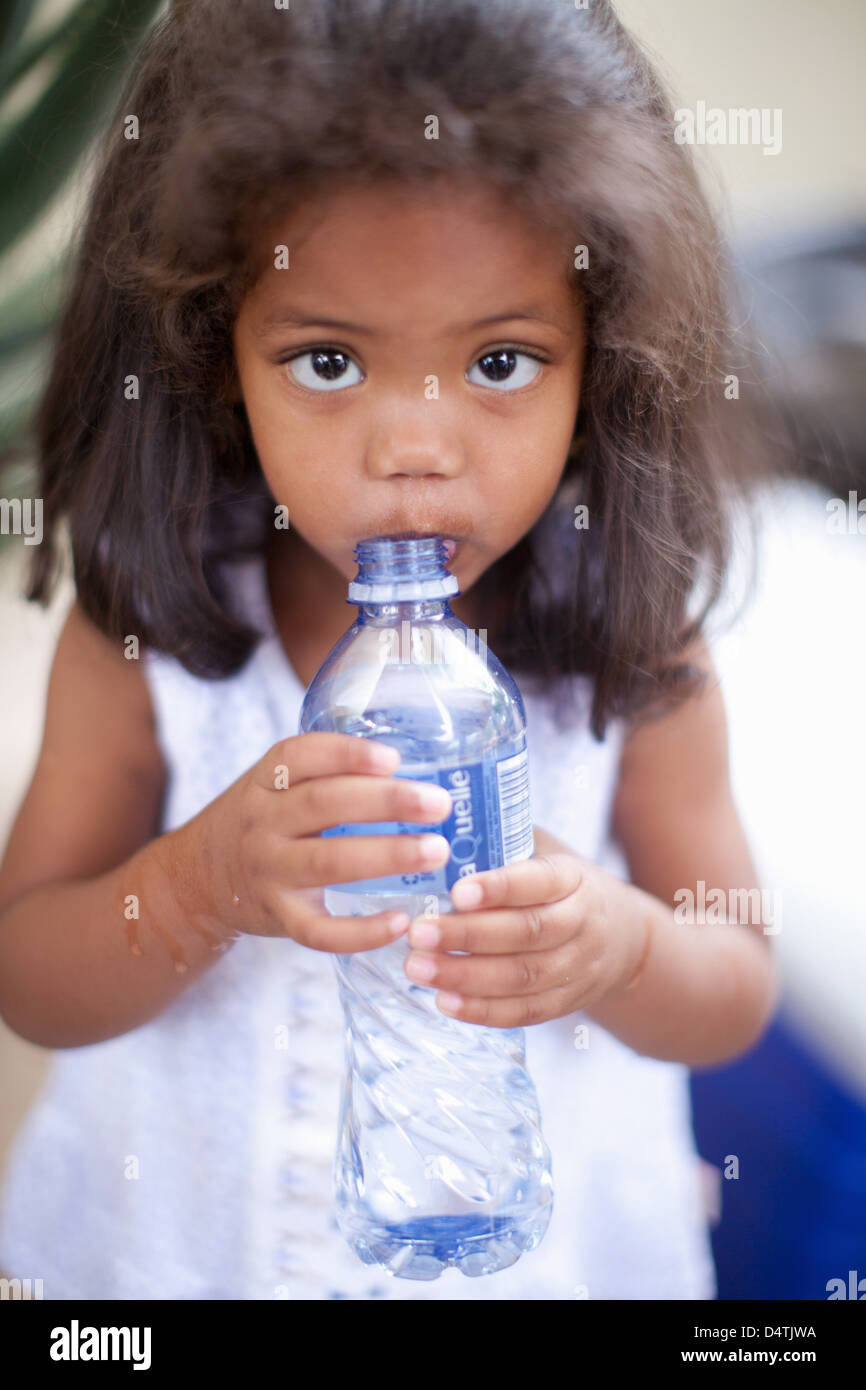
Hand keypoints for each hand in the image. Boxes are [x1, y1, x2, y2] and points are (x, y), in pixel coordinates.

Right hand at [196, 732, 452, 951]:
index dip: (347, 754)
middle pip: (323, 805)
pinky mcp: (279, 918)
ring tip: (436, 852)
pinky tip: (399, 922)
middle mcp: (263, 822)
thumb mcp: (275, 786)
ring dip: (387, 856)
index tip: (393, 758)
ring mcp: (268, 872)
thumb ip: (327, 773)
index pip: (299, 757)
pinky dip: (360, 932)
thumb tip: (415, 766)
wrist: (200, 878)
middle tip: (439, 804)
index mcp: (265, 781)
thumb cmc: (262, 821)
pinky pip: (318, 931)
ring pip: (327, 862)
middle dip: (386, 802)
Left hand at [403, 822, 644, 1026]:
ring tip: (417, 967)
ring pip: (522, 976)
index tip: (457, 891)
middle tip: (417, 932)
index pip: (539, 882)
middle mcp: (581, 923)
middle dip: (467, 935)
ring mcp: (576, 967)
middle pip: (527, 933)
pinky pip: (524, 1012)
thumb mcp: (547, 853)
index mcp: (573, 878)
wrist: (623, 938)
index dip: (500, 888)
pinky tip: (443, 1001)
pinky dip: (482, 1011)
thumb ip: (504, 842)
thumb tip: (436, 829)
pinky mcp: (565, 1002)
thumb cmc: (562, 886)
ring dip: (465, 975)